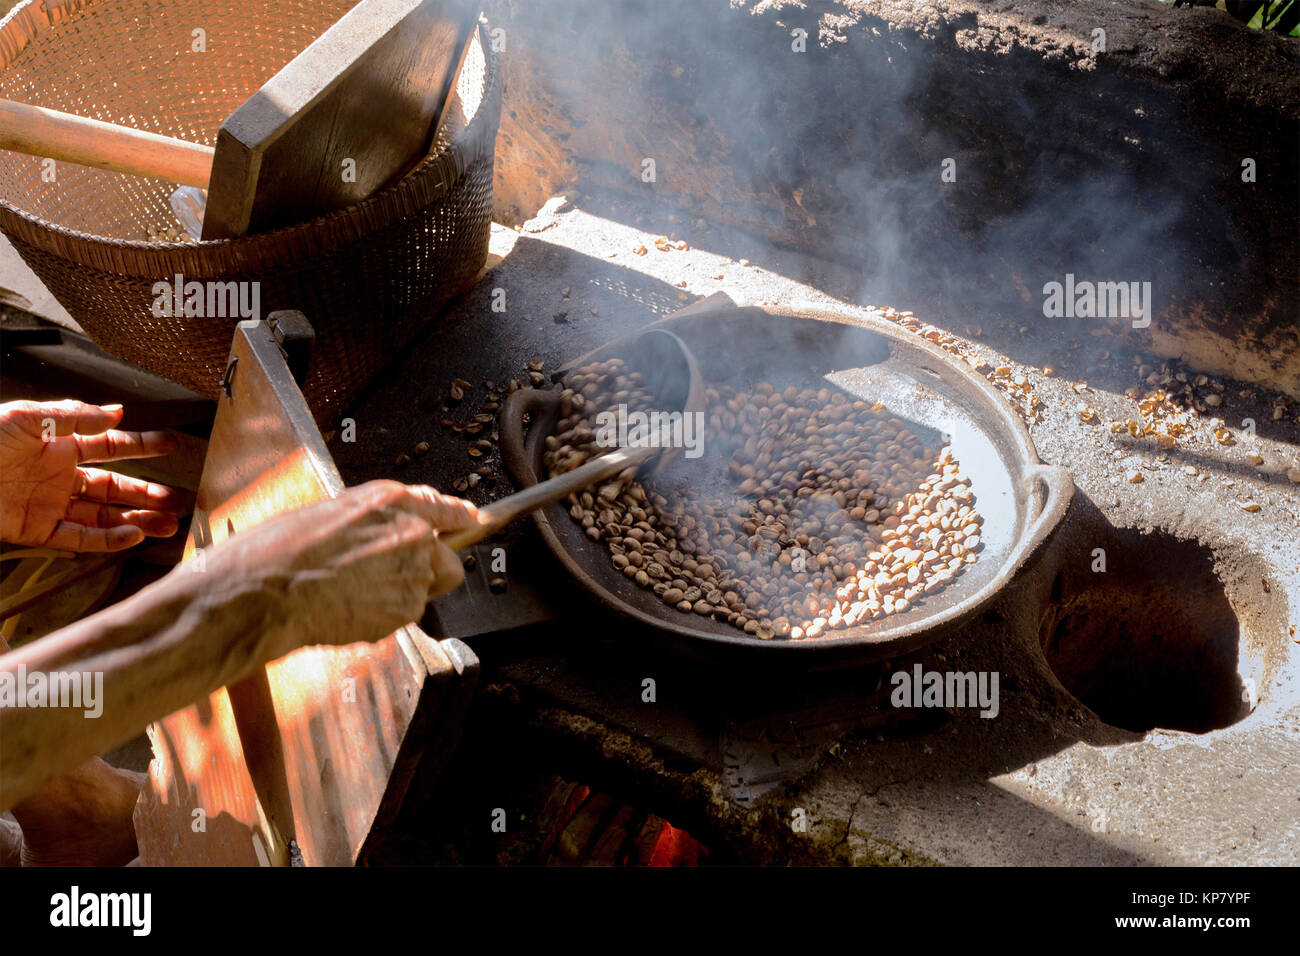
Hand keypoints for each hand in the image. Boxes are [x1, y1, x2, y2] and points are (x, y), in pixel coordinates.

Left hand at [0, 401, 184, 551]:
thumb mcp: (26, 417)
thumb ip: (74, 417)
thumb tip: (117, 413)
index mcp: (59, 445)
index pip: (111, 447)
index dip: (143, 446)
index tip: (172, 445)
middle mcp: (60, 476)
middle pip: (115, 487)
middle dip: (148, 494)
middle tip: (179, 500)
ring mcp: (51, 504)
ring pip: (104, 515)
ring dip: (137, 519)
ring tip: (167, 524)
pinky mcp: (38, 530)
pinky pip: (81, 537)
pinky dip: (108, 538)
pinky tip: (131, 535)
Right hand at [199, 480, 483, 657]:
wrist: (267, 590)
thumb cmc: (284, 548)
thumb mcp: (333, 510)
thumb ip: (378, 515)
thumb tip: (404, 519)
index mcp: (391, 500)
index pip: (444, 508)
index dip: (458, 518)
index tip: (471, 521)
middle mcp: (413, 533)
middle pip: (447, 561)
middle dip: (426, 571)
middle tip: (381, 577)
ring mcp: (414, 573)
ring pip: (424, 591)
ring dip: (399, 594)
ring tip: (352, 591)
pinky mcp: (405, 608)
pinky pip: (405, 614)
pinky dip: (384, 615)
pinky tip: (350, 607)